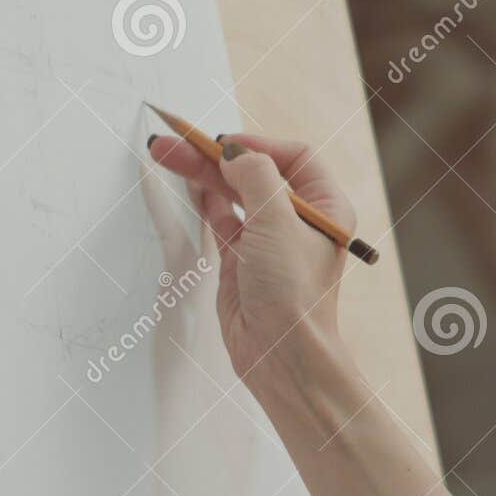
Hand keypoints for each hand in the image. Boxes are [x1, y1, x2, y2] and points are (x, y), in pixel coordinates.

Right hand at [149, 133, 356, 394]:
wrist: (280, 354)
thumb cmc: (295, 295)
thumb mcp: (278, 222)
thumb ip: (256, 178)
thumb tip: (236, 152)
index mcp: (327, 207)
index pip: (295, 157)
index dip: (258, 145)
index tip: (225, 144)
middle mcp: (300, 221)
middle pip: (256, 173)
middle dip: (216, 155)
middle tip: (177, 141)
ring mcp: (269, 240)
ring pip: (234, 194)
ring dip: (204, 174)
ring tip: (168, 153)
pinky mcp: (243, 260)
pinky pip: (223, 219)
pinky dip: (206, 200)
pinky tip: (189, 183)